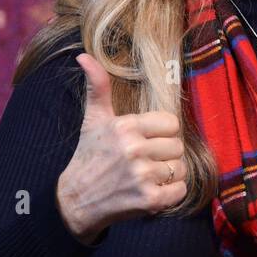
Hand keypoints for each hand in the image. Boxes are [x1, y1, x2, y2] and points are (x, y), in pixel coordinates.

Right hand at [55, 53, 186, 243]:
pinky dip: (171, 194)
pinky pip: (181, 190)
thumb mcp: (93, 119)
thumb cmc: (89, 156)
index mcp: (125, 126)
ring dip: (168, 175)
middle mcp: (134, 149)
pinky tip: (151, 191)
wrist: (75, 200)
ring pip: (181, 168)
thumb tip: (84, 55)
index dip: (162, 133)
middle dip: (165, 155)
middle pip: (178, 146)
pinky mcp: (149, 199)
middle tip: (144, 161)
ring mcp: (142, 175)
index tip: (146, 141)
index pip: (172, 123)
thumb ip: (98, 87)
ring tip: (146, 177)